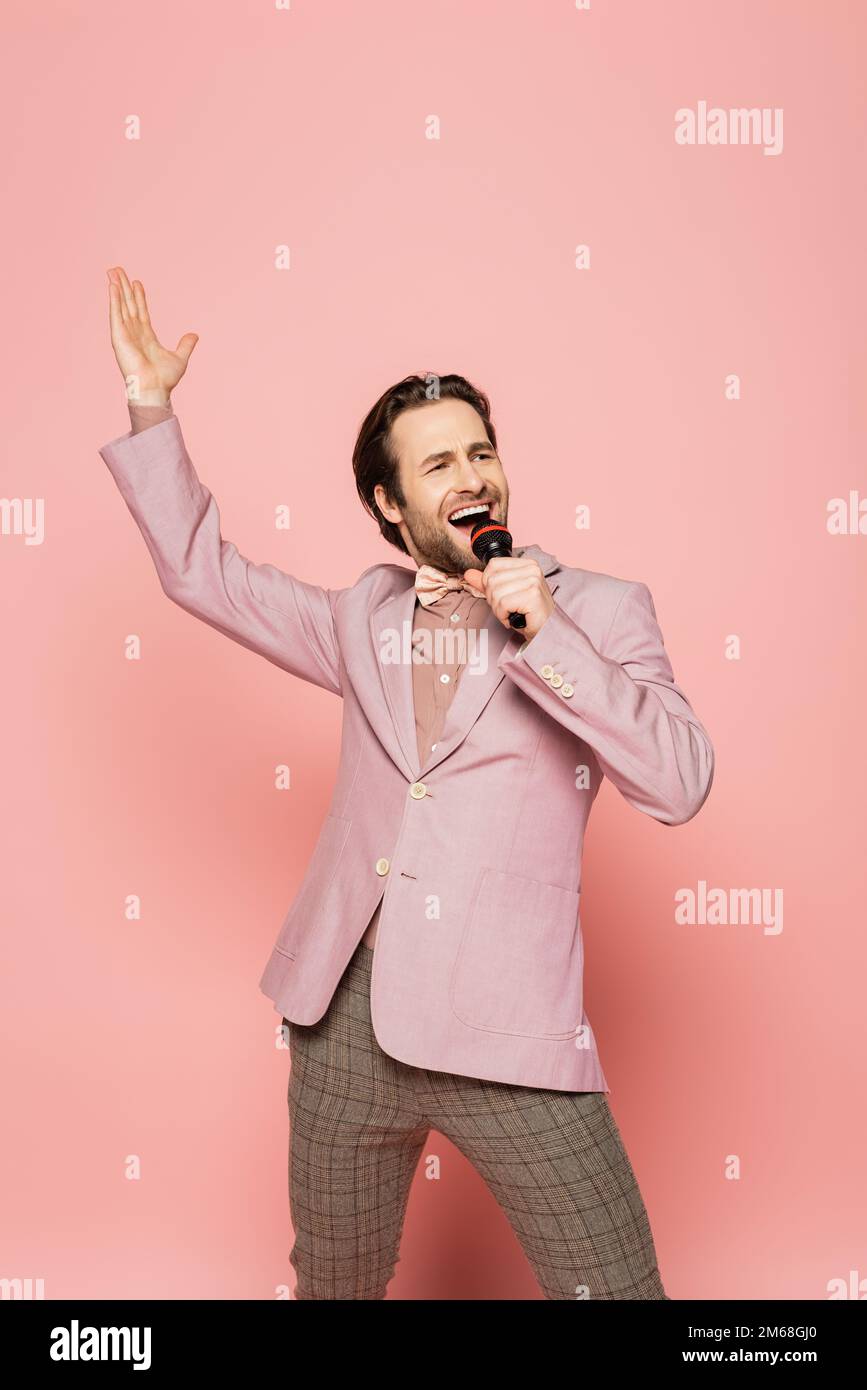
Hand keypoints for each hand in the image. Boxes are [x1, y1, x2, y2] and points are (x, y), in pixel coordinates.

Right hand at [106, 266, 197, 403]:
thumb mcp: (180, 357)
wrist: (155, 390)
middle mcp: (134, 333)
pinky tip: (112, 286)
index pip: (141, 311)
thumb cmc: (165, 379)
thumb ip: (186, 345)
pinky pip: (115, 314)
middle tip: (118, 269)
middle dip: (124, 287)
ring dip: (116, 288)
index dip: (138, 296)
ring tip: (112, 271)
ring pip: (120, 305)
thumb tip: (194, 335)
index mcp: (146, 336)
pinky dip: (113, 300)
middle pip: (128, 304)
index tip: (136, 282)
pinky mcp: (118, 337)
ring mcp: (125, 334)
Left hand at [463, 556, 555, 641]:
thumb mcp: (505, 594)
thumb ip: (487, 583)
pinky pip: (503, 604)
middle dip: (494, 600)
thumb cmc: (528, 614)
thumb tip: (468, 573)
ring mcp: (533, 581)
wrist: (545, 632)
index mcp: (527, 564)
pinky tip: (514, 619)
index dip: (489, 584)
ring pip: (496, 593)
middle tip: (508, 609)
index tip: (502, 596)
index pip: (493, 565)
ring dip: (499, 610)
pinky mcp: (532, 595)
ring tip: (512, 614)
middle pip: (492, 580)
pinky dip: (503, 616)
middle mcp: (532, 569)